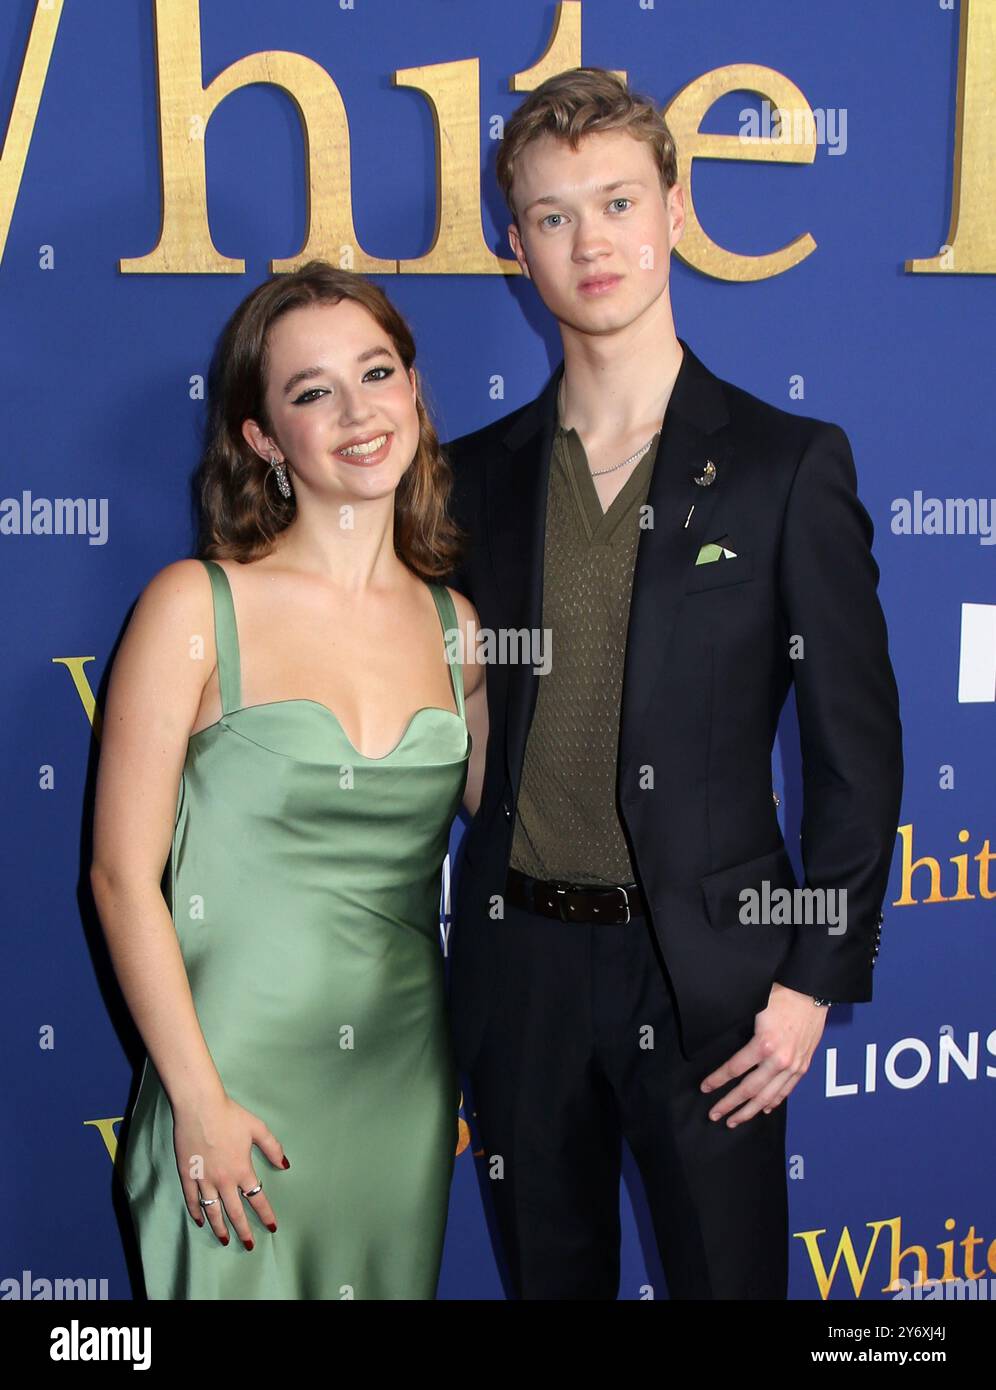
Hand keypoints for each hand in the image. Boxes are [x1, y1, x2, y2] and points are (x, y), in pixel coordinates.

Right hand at [172, 1093, 287, 1247]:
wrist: (200, 1107)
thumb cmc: (230, 1115)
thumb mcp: (257, 1128)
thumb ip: (272, 1148)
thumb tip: (285, 1165)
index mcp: (242, 1170)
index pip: (257, 1199)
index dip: (266, 1215)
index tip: (272, 1227)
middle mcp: (224, 1180)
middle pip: (235, 1212)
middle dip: (243, 1230)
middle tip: (248, 1244)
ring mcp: (204, 1179)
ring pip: (213, 1211)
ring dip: (220, 1227)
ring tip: (225, 1239)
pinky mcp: (187, 1175)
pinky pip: (192, 1200)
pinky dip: (197, 1212)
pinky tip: (201, 1221)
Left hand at [698, 982, 828, 1126]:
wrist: (812, 992)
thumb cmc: (781, 995)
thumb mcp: (754, 1007)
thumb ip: (739, 1027)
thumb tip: (718, 1035)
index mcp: (763, 1044)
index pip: (734, 1069)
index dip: (717, 1080)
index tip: (704, 1088)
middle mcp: (779, 1060)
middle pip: (749, 1090)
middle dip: (729, 1104)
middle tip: (714, 1114)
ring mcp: (793, 1066)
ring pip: (768, 1097)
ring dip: (749, 1111)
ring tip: (734, 1120)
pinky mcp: (803, 1066)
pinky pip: (786, 1090)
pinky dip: (774, 1102)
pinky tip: (764, 1109)